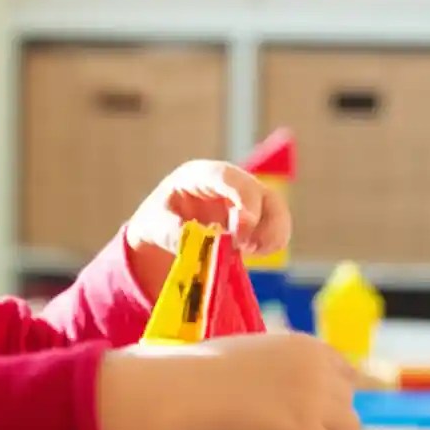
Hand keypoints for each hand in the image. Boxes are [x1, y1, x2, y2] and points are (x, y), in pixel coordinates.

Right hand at [97, 333, 358, 429]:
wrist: (186, 388)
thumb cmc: (203, 369)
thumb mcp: (254, 350)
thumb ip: (281, 365)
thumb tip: (286, 389)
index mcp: (306, 345)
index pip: (346, 371)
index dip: (330, 392)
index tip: (310, 406)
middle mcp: (319, 369)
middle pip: (349, 401)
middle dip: (327, 416)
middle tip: (294, 426)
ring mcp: (316, 401)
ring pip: (350, 428)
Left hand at [123, 160, 291, 298]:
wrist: (166, 227)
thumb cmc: (159, 219)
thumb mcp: (153, 224)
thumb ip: (170, 231)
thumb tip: (192, 242)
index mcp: (200, 175)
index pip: (226, 177)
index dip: (241, 197)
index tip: (243, 226)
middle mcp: (229, 182)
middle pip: (259, 191)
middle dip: (259, 221)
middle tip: (244, 248)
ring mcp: (246, 197)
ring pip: (275, 208)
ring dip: (271, 233)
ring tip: (250, 252)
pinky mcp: (257, 216)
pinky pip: (277, 226)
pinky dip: (272, 241)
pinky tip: (254, 254)